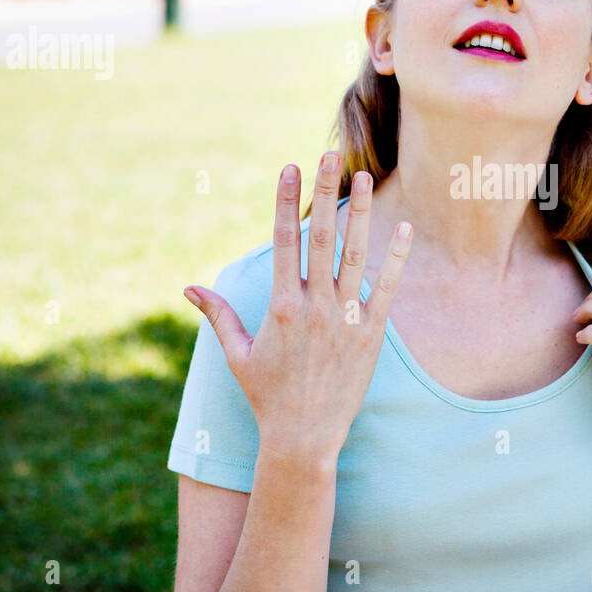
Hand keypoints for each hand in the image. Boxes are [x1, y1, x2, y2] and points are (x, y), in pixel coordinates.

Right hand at [183, 151, 411, 464]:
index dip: (287, 201)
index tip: (290, 167)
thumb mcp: (237, 354)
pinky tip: (402, 227)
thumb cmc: (267, 396)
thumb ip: (218, 315)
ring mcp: (346, 319)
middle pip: (320, 238)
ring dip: (360, 213)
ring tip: (365, 177)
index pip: (284, 241)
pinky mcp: (371, 334)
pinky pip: (387, 288)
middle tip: (330, 154)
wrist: (304, 437)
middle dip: (325, 192)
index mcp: (280, 307)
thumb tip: (189, 286)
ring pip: (355, 256)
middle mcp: (314, 307)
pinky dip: (395, 258)